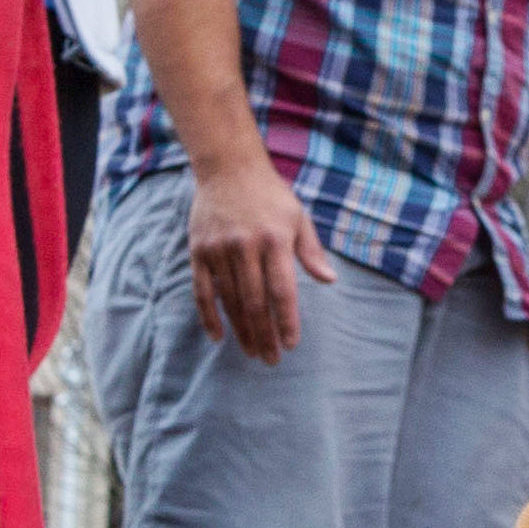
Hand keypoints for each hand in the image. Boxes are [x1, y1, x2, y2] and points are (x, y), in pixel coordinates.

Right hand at [185, 163, 336, 361]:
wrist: (228, 167)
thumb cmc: (270, 195)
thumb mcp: (298, 217)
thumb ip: (311, 251)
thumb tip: (329, 280)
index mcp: (275, 240)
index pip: (282, 291)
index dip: (286, 321)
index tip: (291, 344)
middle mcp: (246, 246)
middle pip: (256, 302)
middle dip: (265, 335)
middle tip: (272, 360)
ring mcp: (219, 249)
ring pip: (231, 301)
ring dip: (242, 331)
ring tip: (253, 352)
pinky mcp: (199, 251)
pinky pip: (202, 291)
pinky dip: (209, 316)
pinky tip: (219, 336)